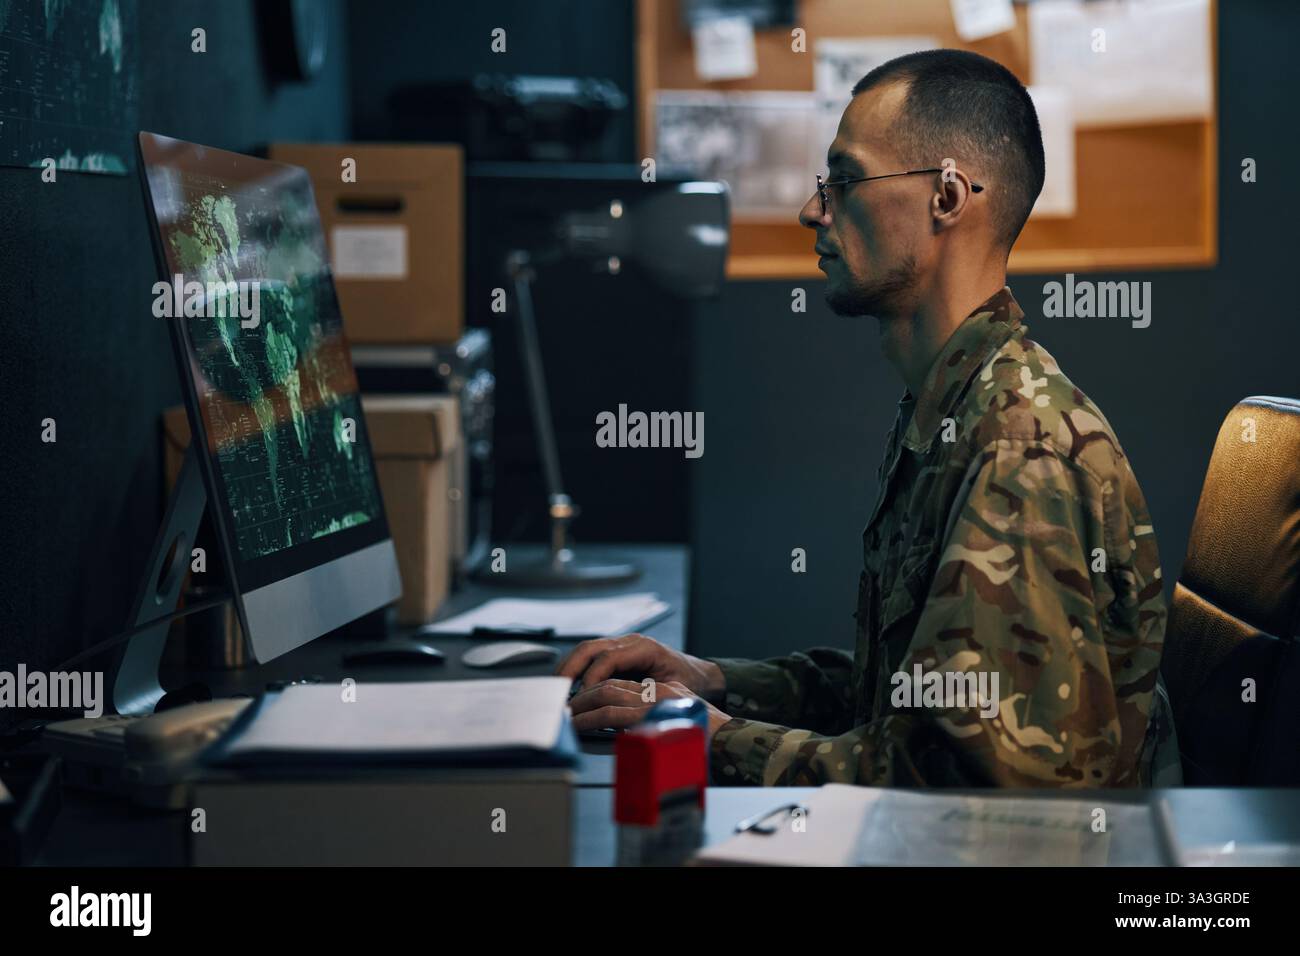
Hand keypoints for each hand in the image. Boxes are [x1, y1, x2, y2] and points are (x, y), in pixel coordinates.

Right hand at [555, 633, 724, 701]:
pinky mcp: (616, 651)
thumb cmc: (688, 683)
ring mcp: (622, 644)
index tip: (582, 696)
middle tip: (558, 690)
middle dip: (572, 667)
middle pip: (591, 647)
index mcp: (645, 648)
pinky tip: (568, 684)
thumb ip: (647, 697)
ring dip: (569, 666)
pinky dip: (576, 667)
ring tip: (557, 687)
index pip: (610, 657)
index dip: (593, 677)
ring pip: (587, 648)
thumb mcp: (671, 691)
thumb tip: (622, 710)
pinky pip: (591, 655)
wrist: (699, 674)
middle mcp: (631, 641)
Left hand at [567, 678, 732, 734]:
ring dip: (581, 704)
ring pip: (606, 692)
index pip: (622, 680)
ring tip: (567, 716)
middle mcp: (657, 688)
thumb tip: (635, 729)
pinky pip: (611, 712)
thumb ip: (659, 716)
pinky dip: (590, 718)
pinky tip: (579, 725)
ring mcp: (654, 699)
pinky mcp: (650, 715)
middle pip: (610, 680)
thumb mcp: (682, 719)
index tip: (580, 700)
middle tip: (565, 706)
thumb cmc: (710, 738)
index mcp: (663, 688)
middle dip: (582, 692)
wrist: (733, 741)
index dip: (596, 687)